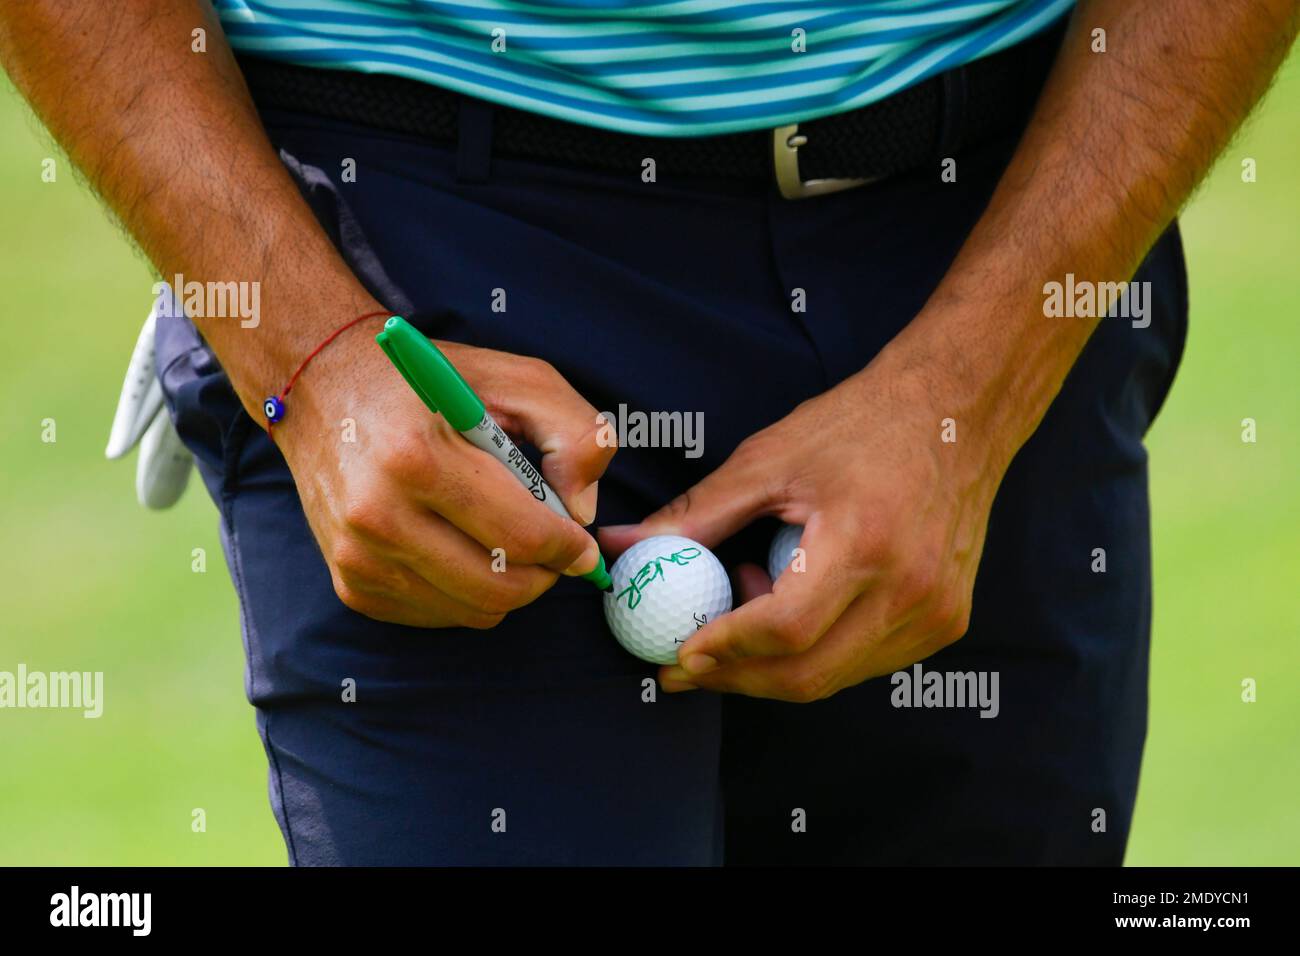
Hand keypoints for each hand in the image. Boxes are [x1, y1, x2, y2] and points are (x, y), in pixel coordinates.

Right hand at [275, 329, 613, 627]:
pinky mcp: (351, 584)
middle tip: (554, 551)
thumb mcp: (514, 378)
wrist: (320, 387)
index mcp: (418, 456)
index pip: (521, 535)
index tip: (583, 547)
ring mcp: (358, 556)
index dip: (568, 549)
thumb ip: (573, 432)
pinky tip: (463, 548)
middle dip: (544, 575)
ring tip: (509, 543)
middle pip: (500, 587)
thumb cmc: (427, 381)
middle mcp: (378, 514)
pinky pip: (439, 615)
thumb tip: (581, 511)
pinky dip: (468, 593)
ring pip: (474, 611)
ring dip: (509, 586)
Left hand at [600, 342, 1013, 700]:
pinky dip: (816, 651)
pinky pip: (864, 662)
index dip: (725, 650)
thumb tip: (620, 547)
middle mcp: (909, 589)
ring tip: (745, 598)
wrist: (954, 415)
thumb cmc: (859, 426)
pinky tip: (792, 601)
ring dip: (774, 662)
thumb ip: (693, 515)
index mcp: (864, 541)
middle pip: (808, 673)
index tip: (676, 654)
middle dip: (735, 677)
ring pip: (834, 677)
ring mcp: (935, 613)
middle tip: (685, 664)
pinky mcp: (946, 623)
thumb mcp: (768, 461)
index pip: (785, 628)